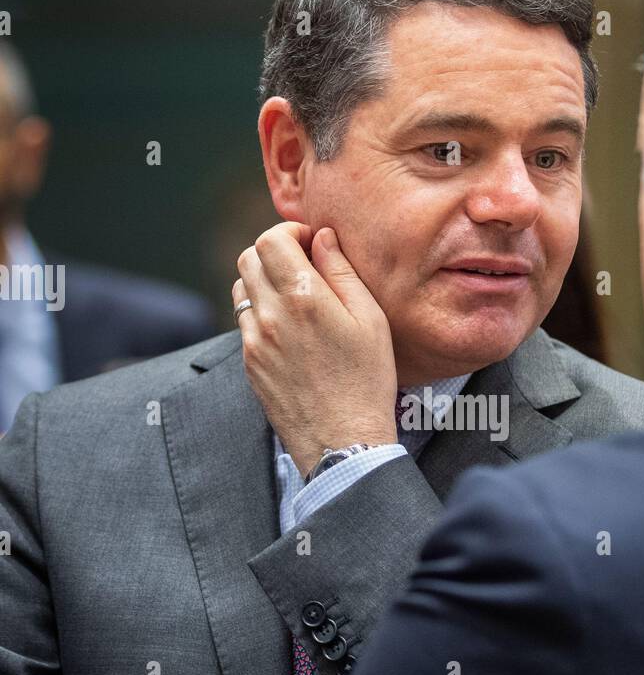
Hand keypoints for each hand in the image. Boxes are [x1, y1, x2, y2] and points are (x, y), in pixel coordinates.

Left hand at [233, 222, 397, 477]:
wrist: (343, 441)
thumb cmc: (367, 381)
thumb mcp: (371, 320)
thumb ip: (342, 272)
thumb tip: (322, 238)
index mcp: (303, 297)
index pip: (271, 239)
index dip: (291, 232)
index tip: (312, 244)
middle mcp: (270, 315)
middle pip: (249, 257)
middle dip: (274, 252)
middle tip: (303, 265)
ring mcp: (254, 341)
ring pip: (242, 288)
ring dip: (263, 280)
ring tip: (295, 296)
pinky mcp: (250, 363)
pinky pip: (245, 321)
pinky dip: (262, 311)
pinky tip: (291, 329)